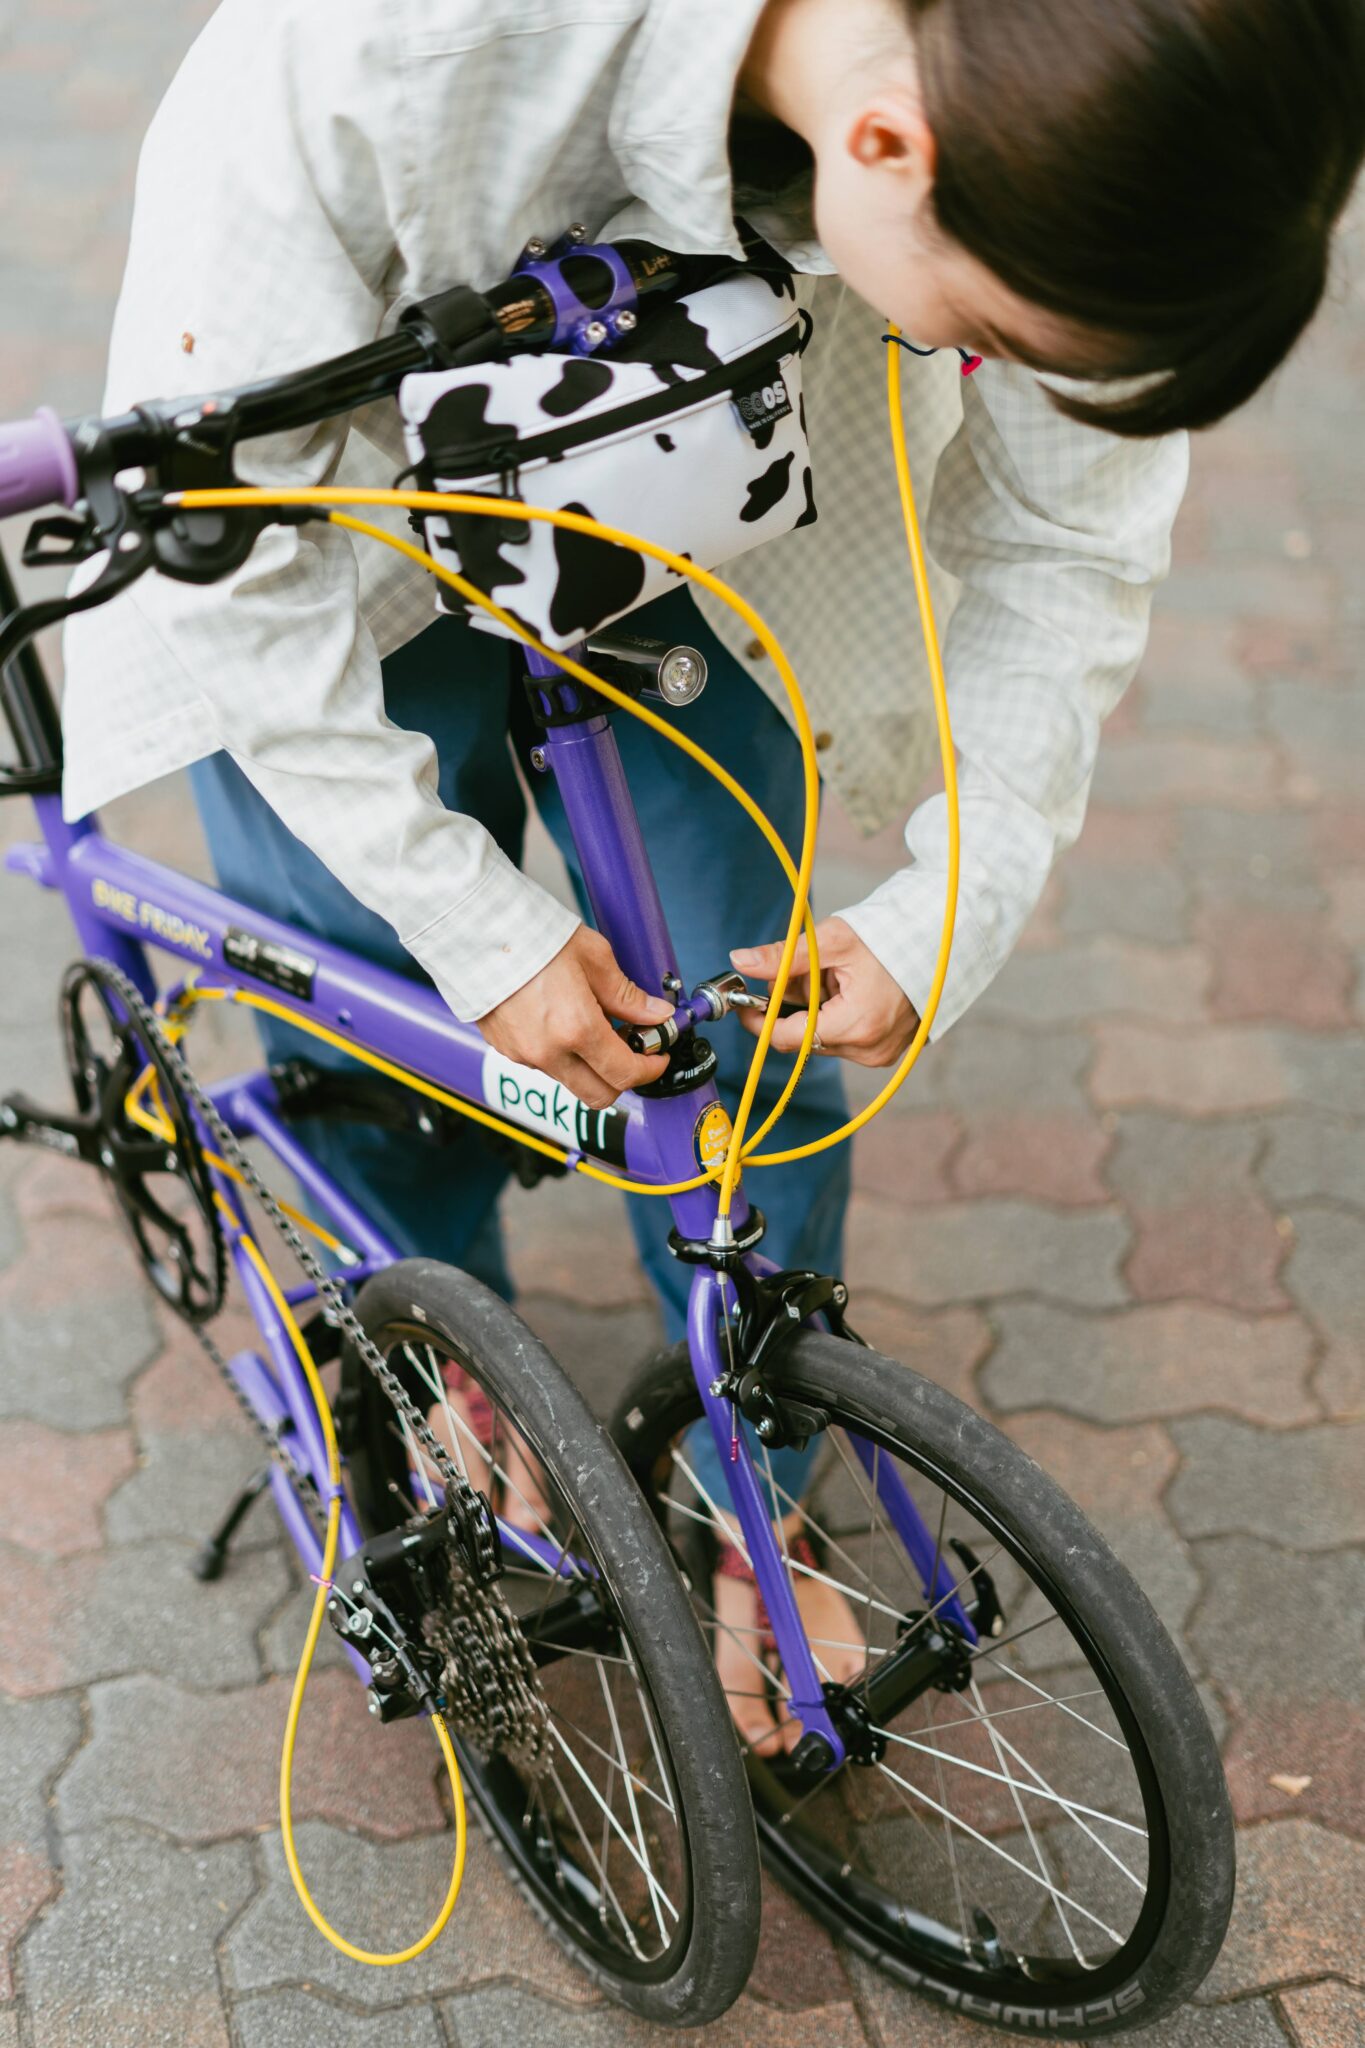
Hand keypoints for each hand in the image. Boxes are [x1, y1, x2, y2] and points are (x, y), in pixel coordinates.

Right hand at [478, 926, 671, 1107]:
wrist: (477, 928)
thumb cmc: (532, 935)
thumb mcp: (594, 957)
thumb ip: (627, 995)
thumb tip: (654, 1013)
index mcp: (576, 1029)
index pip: (625, 1074)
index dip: (649, 1069)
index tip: (657, 1056)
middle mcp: (548, 1051)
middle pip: (598, 1095)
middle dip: (621, 1078)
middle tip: (631, 1050)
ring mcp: (523, 1053)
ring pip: (569, 1079)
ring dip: (588, 1064)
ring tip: (591, 1024)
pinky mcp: (504, 1048)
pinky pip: (542, 1063)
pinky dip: (559, 1052)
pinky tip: (560, 1020)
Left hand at [730, 916, 920, 1068]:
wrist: (942, 943)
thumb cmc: (890, 938)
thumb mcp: (832, 942)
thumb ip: (783, 957)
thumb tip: (741, 960)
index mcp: (856, 1025)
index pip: (787, 1038)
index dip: (759, 1020)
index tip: (744, 1000)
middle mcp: (869, 1050)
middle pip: (803, 1037)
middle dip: (792, 1006)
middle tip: (798, 971)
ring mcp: (880, 1054)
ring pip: (821, 1038)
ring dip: (814, 1009)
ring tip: (834, 975)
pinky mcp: (886, 1052)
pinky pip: (844, 1039)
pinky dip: (835, 1016)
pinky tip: (848, 989)